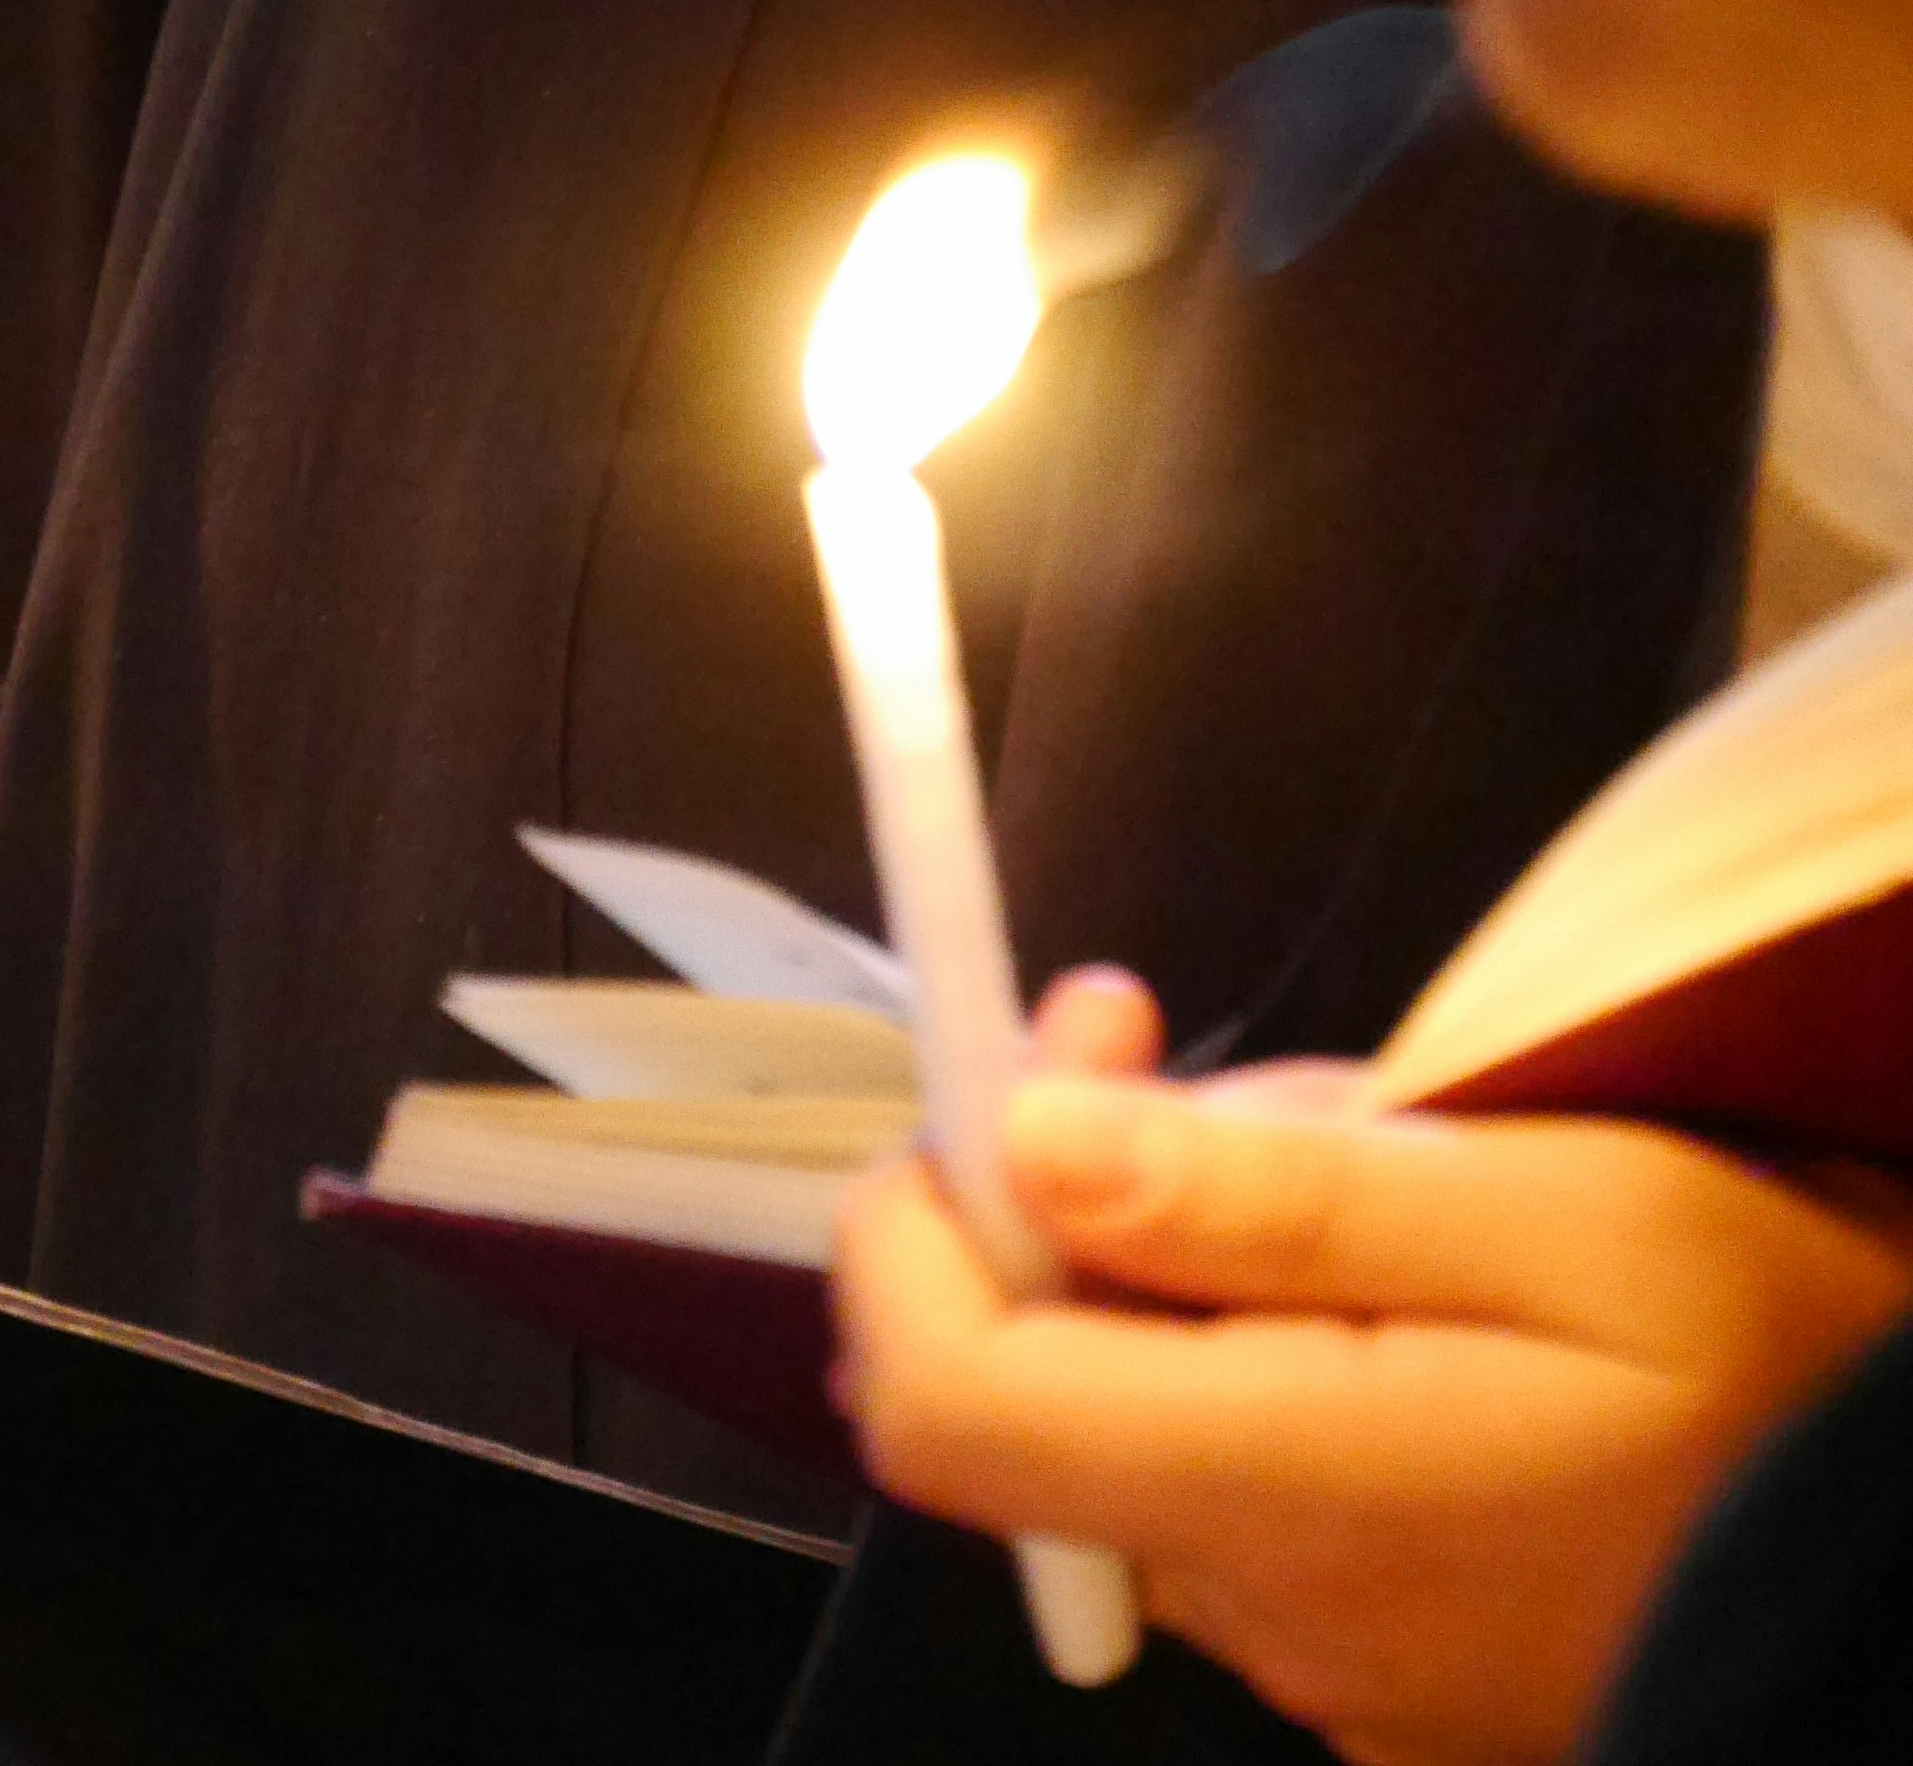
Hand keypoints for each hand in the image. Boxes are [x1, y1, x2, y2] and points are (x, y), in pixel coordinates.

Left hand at [831, 972, 1912, 1765]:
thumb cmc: (1787, 1359)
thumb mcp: (1560, 1210)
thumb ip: (1276, 1190)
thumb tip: (1031, 1143)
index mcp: (1292, 1496)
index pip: (944, 1410)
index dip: (910, 1232)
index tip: (1005, 1064)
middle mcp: (1276, 1610)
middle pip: (1033, 1384)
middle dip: (1064, 1188)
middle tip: (1162, 1035)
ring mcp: (1332, 1661)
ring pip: (1135, 1409)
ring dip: (1175, 1255)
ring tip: (1354, 1158)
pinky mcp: (1390, 1661)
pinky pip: (1241, 1475)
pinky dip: (1259, 1345)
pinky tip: (1402, 1275)